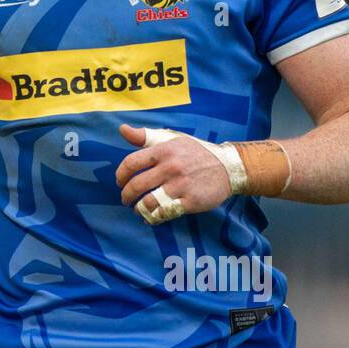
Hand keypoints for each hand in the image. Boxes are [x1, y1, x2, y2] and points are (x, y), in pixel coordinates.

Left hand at [115, 124, 231, 222]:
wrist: (228, 167)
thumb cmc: (195, 152)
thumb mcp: (172, 139)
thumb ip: (145, 137)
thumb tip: (122, 129)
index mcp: (164, 150)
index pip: (131, 163)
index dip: (121, 175)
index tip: (120, 181)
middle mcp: (171, 167)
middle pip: (137, 185)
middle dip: (126, 195)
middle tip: (126, 198)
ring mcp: (181, 185)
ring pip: (148, 202)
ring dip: (138, 209)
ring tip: (138, 209)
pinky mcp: (190, 202)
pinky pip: (165, 213)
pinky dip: (153, 218)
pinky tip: (151, 217)